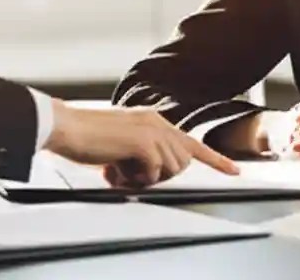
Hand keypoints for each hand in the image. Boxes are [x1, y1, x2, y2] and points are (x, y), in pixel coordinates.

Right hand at [44, 100, 239, 187]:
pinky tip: (114, 169)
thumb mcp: (120, 144)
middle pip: (182, 162)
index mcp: (152, 120)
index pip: (190, 142)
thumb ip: (142, 154)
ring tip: (117, 169)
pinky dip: (134, 178)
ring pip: (171, 169)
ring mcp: (152, 131)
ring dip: (145, 178)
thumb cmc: (86, 138)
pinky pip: (154, 173)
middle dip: (162, 176)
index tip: (233, 171)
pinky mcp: (143, 142)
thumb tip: (153, 175)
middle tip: (128, 174)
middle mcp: (156, 122)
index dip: (214, 159)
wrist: (65, 127)